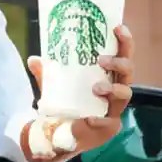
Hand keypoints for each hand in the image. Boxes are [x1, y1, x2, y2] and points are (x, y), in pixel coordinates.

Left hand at [26, 24, 135, 158]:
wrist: (64, 133)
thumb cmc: (67, 102)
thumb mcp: (55, 85)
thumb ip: (46, 73)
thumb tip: (33, 59)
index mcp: (108, 74)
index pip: (122, 54)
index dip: (123, 41)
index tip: (117, 27)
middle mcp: (116, 88)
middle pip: (128, 72)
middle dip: (119, 63)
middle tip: (101, 60)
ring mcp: (114, 108)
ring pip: (125, 94)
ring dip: (113, 88)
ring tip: (96, 88)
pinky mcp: (110, 127)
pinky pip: (110, 122)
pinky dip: (101, 119)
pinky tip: (90, 119)